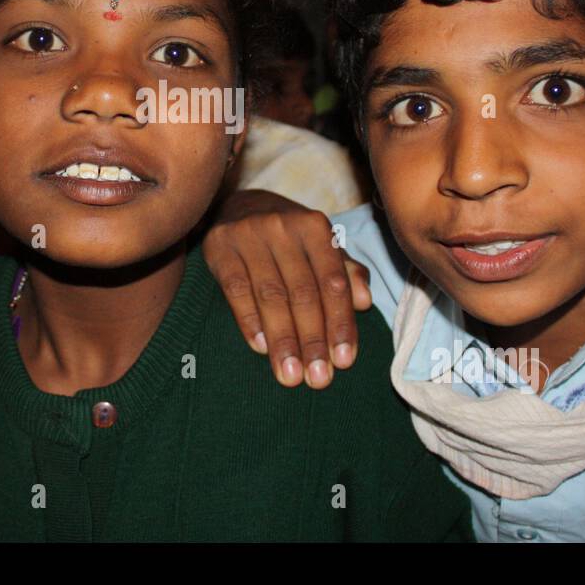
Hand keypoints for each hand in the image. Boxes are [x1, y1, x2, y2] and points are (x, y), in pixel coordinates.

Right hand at [204, 189, 371, 388]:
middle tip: (318, 379)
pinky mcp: (219, 247)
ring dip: (282, 340)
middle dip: (312, 339)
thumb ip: (345, 273)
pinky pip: (236, 290)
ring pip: (270, 295)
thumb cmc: (290, 238)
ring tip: (290, 375)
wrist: (239, 206)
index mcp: (315, 227)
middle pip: (302, 292)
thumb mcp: (321, 248)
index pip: (333, 281)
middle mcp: (282, 227)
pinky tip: (260, 348)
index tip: (344, 361)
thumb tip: (365, 302)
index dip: (340, 322)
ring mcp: (248, 235)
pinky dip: (249, 321)